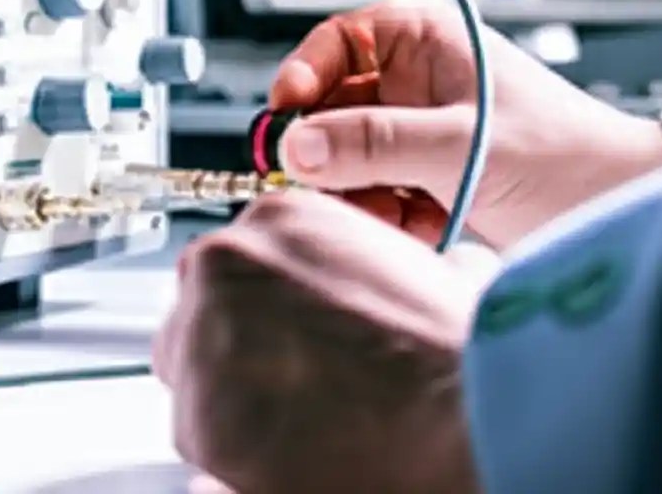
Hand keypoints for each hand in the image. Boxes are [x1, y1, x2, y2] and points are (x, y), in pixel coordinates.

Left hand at [154, 190, 497, 493]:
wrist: (470, 415)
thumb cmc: (459, 349)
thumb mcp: (414, 261)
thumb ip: (359, 260)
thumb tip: (378, 277)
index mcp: (279, 216)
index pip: (239, 258)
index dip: (264, 303)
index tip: (283, 329)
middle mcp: (225, 264)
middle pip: (201, 306)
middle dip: (236, 341)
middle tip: (291, 376)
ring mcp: (203, 337)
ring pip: (190, 369)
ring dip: (230, 391)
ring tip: (297, 416)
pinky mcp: (197, 414)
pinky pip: (197, 430)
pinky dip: (231, 443)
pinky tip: (286, 446)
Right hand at [270, 0, 661, 248]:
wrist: (614, 210)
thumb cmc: (565, 155)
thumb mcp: (459, 143)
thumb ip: (374, 143)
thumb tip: (297, 145)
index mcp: (425, 40)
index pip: (335, 43)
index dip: (303, 76)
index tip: (284, 116)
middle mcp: (413, 80)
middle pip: (331, 106)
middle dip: (326, 150)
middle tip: (318, 181)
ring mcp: (415, 130)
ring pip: (345, 155)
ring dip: (354, 189)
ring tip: (385, 211)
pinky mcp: (420, 176)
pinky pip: (370, 191)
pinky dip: (381, 213)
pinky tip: (413, 225)